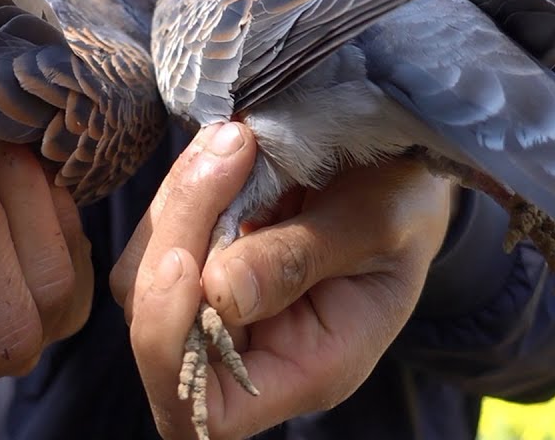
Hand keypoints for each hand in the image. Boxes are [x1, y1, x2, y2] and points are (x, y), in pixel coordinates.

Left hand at [110, 123, 453, 439]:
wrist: (408, 169)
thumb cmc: (408, 206)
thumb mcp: (376, 225)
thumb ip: (299, 260)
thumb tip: (218, 290)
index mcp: (307, 369)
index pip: (202, 412)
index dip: (167, 348)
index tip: (186, 261)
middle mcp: (253, 349)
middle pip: (159, 333)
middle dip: (172, 241)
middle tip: (222, 158)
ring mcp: (222, 303)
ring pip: (145, 276)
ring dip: (176, 205)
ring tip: (233, 142)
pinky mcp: (205, 257)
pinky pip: (159, 235)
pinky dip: (179, 189)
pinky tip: (221, 148)